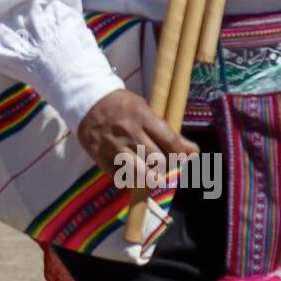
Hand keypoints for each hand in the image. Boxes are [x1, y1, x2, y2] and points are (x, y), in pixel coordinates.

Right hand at [75, 89, 197, 184]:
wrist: (87, 102)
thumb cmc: (122, 105)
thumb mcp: (145, 109)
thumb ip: (166, 130)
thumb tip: (192, 152)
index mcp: (142, 116)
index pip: (169, 141)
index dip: (182, 153)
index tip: (186, 157)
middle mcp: (129, 132)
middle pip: (158, 160)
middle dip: (168, 165)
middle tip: (167, 164)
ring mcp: (114, 146)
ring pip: (141, 173)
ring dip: (153, 178)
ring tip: (155, 176)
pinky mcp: (101, 157)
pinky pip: (122, 177)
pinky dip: (132, 179)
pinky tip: (136, 174)